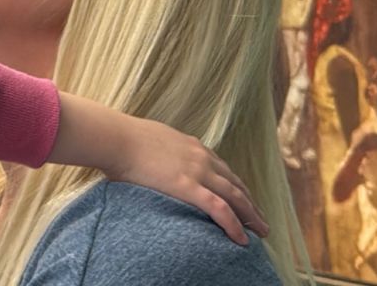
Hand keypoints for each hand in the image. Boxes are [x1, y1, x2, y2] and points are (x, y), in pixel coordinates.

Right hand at [50, 93, 268, 244]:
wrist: (115, 138)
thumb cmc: (123, 139)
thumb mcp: (150, 140)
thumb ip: (160, 152)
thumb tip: (152, 161)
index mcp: (192, 146)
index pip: (222, 169)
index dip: (236, 186)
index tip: (244, 199)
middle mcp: (201, 157)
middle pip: (235, 183)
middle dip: (250, 202)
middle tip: (260, 219)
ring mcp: (197, 171)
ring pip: (235, 197)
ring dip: (251, 215)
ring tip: (261, 231)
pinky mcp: (188, 186)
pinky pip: (219, 209)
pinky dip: (234, 224)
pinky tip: (242, 239)